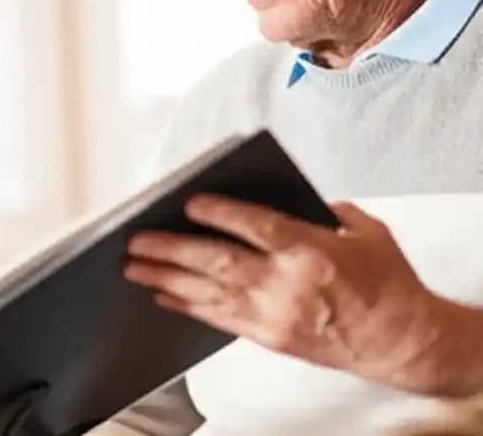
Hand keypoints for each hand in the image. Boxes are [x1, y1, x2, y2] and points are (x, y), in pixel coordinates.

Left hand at [122, 194, 482, 395]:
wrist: (402, 342)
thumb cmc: (386, 280)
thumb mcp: (364, 231)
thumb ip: (322, 208)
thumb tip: (275, 191)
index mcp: (313, 251)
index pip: (257, 226)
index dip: (220, 213)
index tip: (187, 201)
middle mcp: (289, 284)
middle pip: (219, 261)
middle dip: (171, 248)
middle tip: (135, 238)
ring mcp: (276, 315)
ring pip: (209, 292)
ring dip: (166, 277)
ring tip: (132, 266)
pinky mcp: (270, 337)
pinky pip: (219, 319)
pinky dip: (187, 305)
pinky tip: (162, 294)